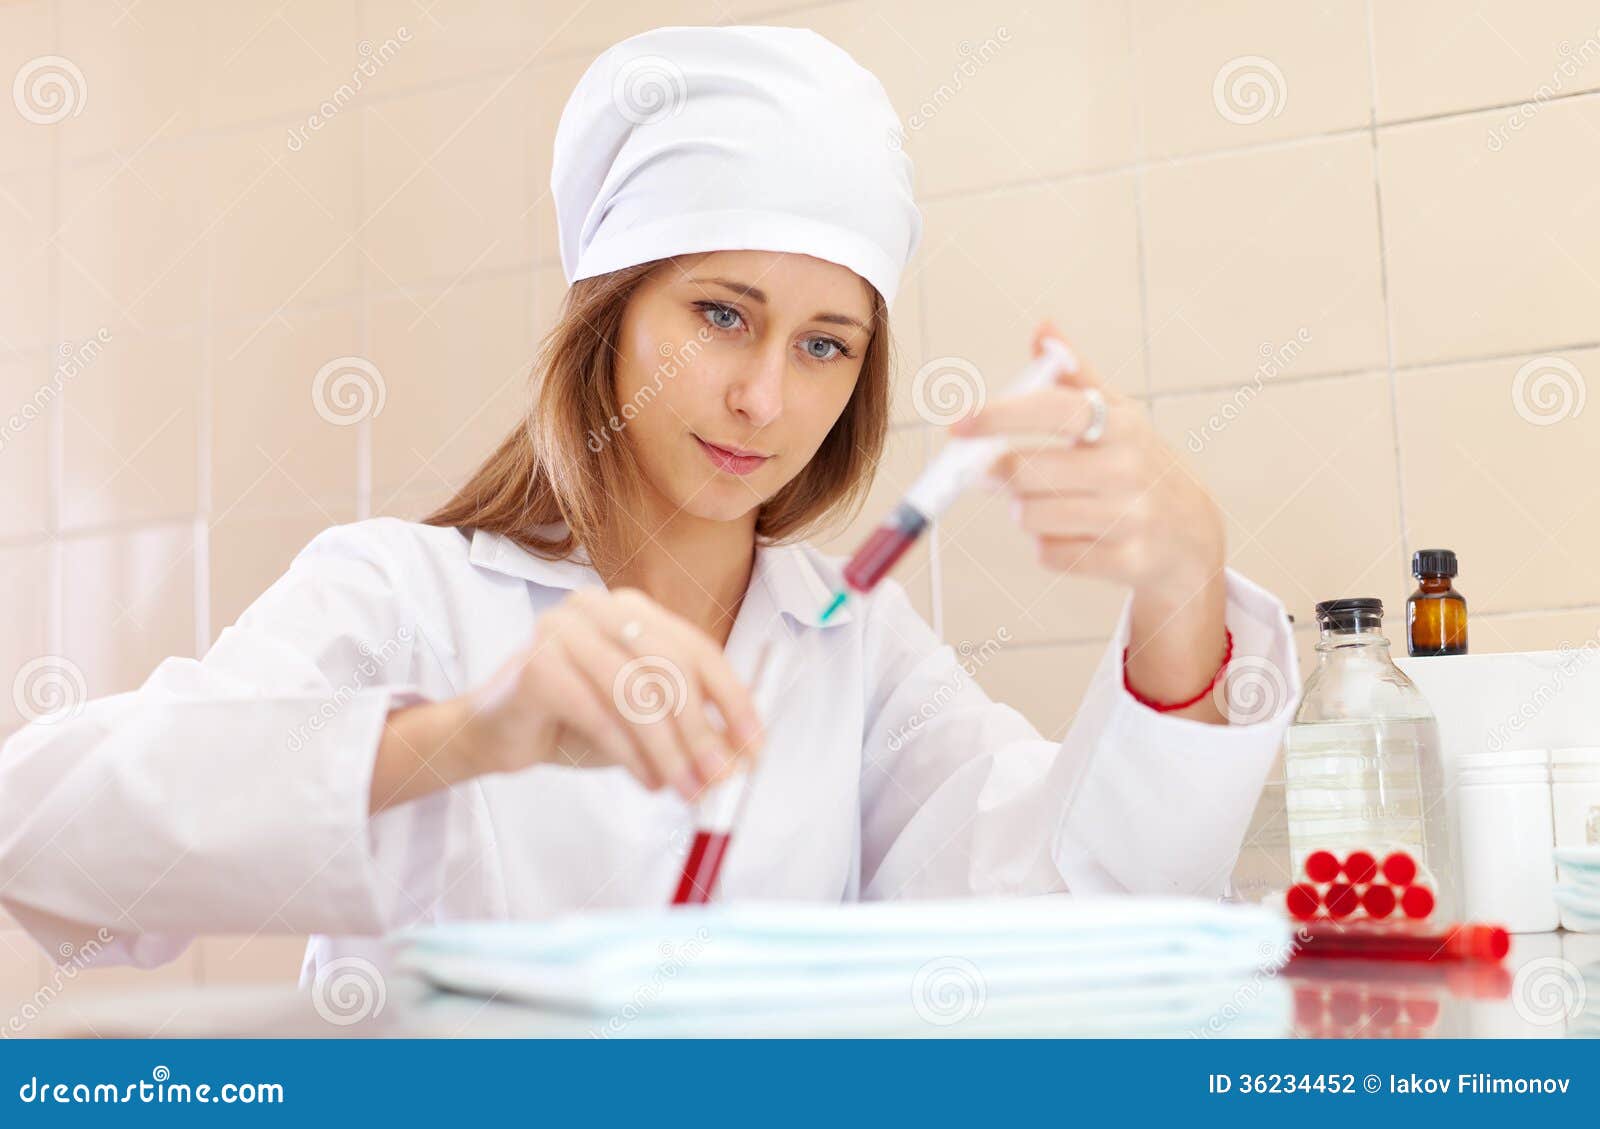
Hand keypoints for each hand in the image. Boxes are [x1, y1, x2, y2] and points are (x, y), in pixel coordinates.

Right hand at [457, 587, 763, 800]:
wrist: (493, 733)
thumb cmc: (575, 722)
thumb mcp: (645, 722)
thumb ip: (690, 727)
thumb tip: (744, 754)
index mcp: (632, 609)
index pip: (698, 648)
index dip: (733, 698)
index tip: (755, 745)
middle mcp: (598, 608)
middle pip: (671, 666)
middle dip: (702, 730)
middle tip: (720, 778)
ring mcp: (562, 629)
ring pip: (637, 693)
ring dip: (670, 751)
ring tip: (684, 789)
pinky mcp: (536, 664)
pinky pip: (599, 713)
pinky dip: (631, 754)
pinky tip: (647, 780)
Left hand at [948, 321, 1224, 607]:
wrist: (1191, 537)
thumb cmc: (1139, 465)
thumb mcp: (1118, 416)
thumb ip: (1076, 374)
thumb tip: (1042, 329)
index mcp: (1121, 424)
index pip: (1054, 410)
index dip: (1002, 415)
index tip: (959, 424)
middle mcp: (1128, 467)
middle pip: (1025, 473)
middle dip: (1002, 475)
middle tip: (998, 473)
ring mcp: (1130, 517)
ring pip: (1030, 517)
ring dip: (1025, 513)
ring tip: (1052, 504)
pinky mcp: (1127, 562)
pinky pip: (1050, 554)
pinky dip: (1048, 547)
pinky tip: (1075, 537)